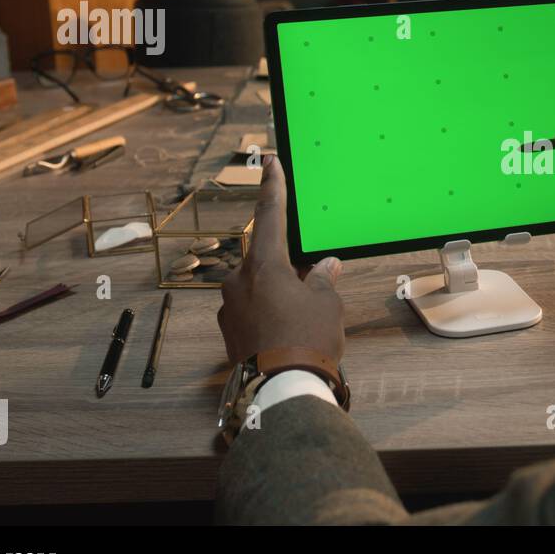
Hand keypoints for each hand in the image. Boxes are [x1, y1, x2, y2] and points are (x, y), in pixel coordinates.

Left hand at [217, 155, 345, 366]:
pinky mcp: (228, 331)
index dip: (273, 187)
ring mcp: (230, 307)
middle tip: (312, 285)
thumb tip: (324, 268)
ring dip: (279, 293)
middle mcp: (239, 280)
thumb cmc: (306, 341)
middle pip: (267, 259)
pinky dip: (269, 312)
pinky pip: (252, 309)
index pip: (270, 215)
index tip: (270, 163)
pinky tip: (287, 332)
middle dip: (289, 266)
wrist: (280, 390)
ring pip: (259, 287)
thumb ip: (322, 280)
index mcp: (263, 265)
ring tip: (304, 319)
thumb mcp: (326, 305)